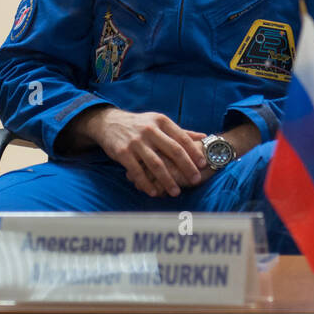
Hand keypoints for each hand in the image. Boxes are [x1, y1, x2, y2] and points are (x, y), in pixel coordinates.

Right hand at [77, 108, 205, 197]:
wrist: (109, 123)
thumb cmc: (140, 124)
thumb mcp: (159, 122)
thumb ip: (181, 131)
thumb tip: (204, 136)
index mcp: (161, 121)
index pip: (181, 138)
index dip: (193, 152)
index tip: (203, 164)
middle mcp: (149, 130)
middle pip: (173, 150)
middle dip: (186, 167)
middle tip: (195, 179)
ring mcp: (135, 142)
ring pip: (156, 164)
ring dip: (167, 180)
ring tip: (176, 192)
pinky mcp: (123, 153)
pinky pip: (137, 171)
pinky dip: (146, 183)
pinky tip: (154, 192)